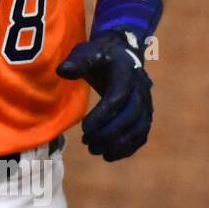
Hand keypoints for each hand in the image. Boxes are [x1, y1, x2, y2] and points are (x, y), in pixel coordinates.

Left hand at [57, 29, 153, 160]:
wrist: (122, 53)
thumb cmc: (99, 54)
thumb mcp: (86, 52)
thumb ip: (76, 62)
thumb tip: (63, 71)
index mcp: (125, 74)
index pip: (117, 99)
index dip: (102, 116)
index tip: (84, 128)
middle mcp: (140, 90)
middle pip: (130, 117)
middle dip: (109, 134)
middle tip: (87, 143)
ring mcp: (146, 103)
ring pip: (138, 129)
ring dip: (118, 144)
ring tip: (95, 151)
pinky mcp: (145, 114)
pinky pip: (141, 134)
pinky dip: (128, 148)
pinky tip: (109, 155)